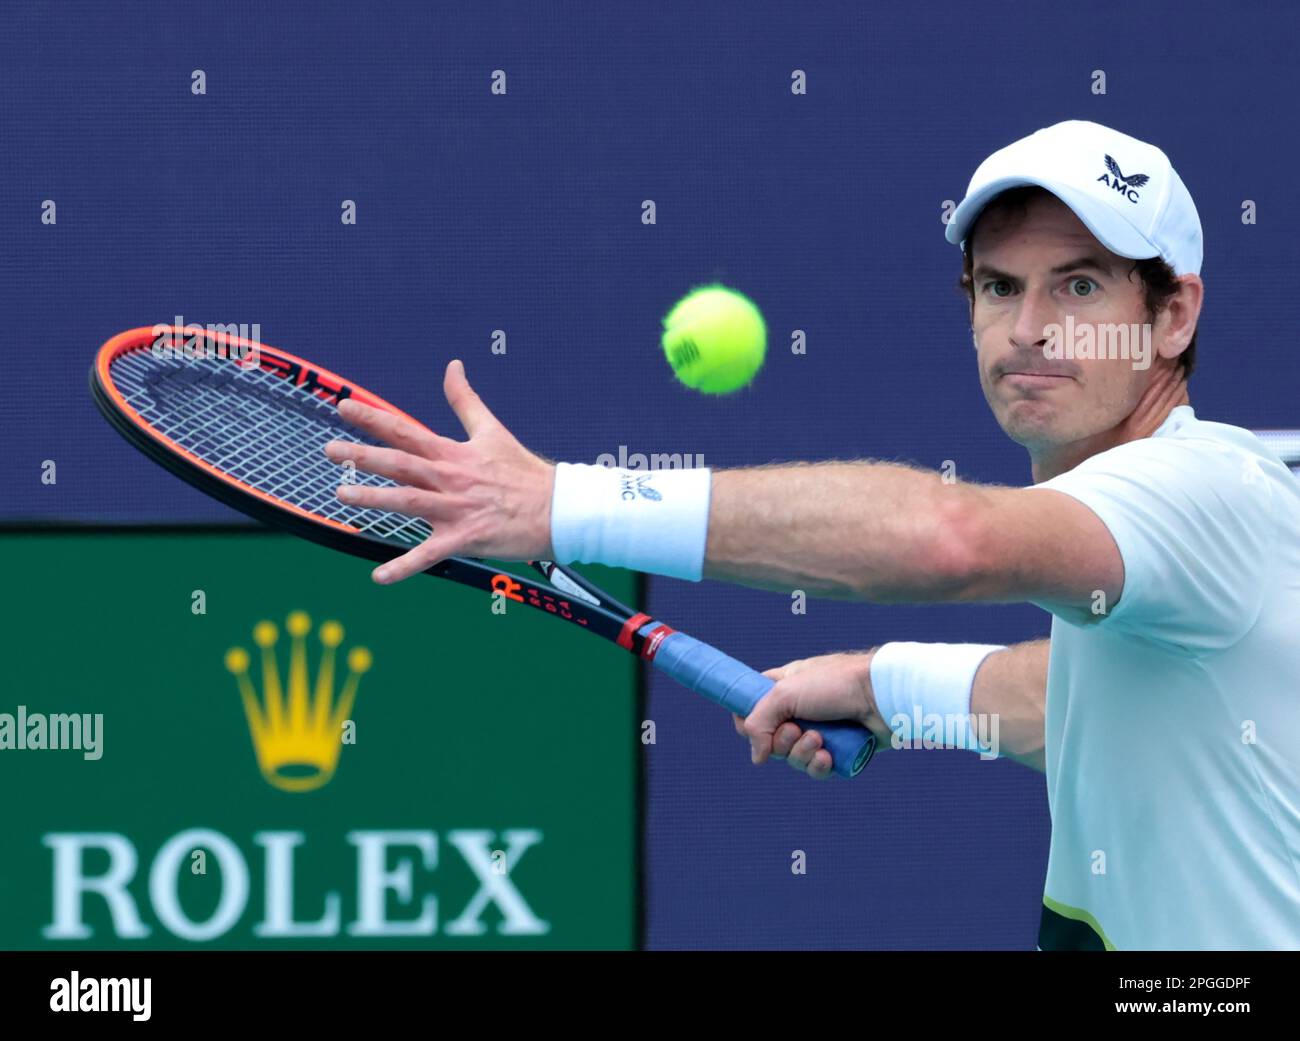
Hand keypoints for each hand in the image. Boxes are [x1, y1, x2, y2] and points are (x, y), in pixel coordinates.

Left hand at [323, 360, 554, 583]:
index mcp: (453, 454)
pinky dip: (403, 567)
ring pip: (407, 502)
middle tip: (329, 450)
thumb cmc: (524, 472)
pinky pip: (428, 554)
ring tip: (341, 495)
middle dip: (362, 455)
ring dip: (373, 499)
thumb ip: (465, 400)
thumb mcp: (492, 430)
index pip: (406, 431)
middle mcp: (450, 479)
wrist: (557, 509)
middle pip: (399, 464)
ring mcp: (455, 510)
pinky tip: (378, 577)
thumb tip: (452, 366)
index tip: (344, 408)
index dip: (372, 418)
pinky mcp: (464, 539)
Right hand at [732, 651, 888, 779]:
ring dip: (801, 753)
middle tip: (796, 729)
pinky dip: (818, 766)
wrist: (882, 695)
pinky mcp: (838, 751)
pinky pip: (816, 769)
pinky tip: (829, 757)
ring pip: (793, 758)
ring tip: (820, 740)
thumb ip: (758, 723)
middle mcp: (799, 711)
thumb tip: (757, 757)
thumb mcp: (784, 693)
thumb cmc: (834, 684)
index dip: (747, 724)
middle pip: (770, 741)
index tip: (752, 728)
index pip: (751, 710)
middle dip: (781, 741)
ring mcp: (819, 731)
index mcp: (783, 688)